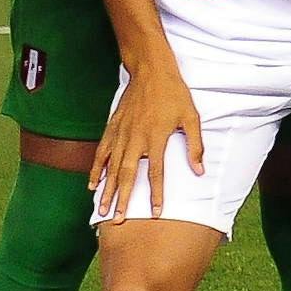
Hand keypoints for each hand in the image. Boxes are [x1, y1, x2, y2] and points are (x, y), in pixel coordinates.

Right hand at [91, 63, 200, 221]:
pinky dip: (96, 169)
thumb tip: (199, 171)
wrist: (151, 71)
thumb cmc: (174, 94)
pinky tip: (92, 184)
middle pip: (128, 175)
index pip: (156, 173)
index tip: (155, 213)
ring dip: (107, 190)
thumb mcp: (191, 117)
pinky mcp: (112, 128)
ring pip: (112, 167)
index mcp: (156, 138)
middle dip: (123, 199)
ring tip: (101, 209)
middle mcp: (136, 139)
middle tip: (118, 220)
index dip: (155, 194)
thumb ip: (195, 146)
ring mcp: (121, 134)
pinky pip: (102, 153)